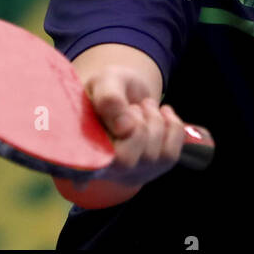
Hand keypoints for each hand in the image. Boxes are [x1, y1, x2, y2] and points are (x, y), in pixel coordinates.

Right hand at [81, 66, 187, 188]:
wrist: (128, 90)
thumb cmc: (110, 88)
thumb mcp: (105, 81)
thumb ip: (109, 98)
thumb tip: (124, 128)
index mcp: (81, 149)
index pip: (84, 171)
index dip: (103, 152)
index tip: (121, 126)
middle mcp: (104, 169)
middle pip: (126, 160)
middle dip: (137, 124)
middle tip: (132, 107)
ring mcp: (131, 172)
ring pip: (153, 157)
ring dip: (154, 121)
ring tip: (143, 107)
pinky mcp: (155, 169)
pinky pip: (172, 154)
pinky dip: (172, 126)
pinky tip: (161, 113)